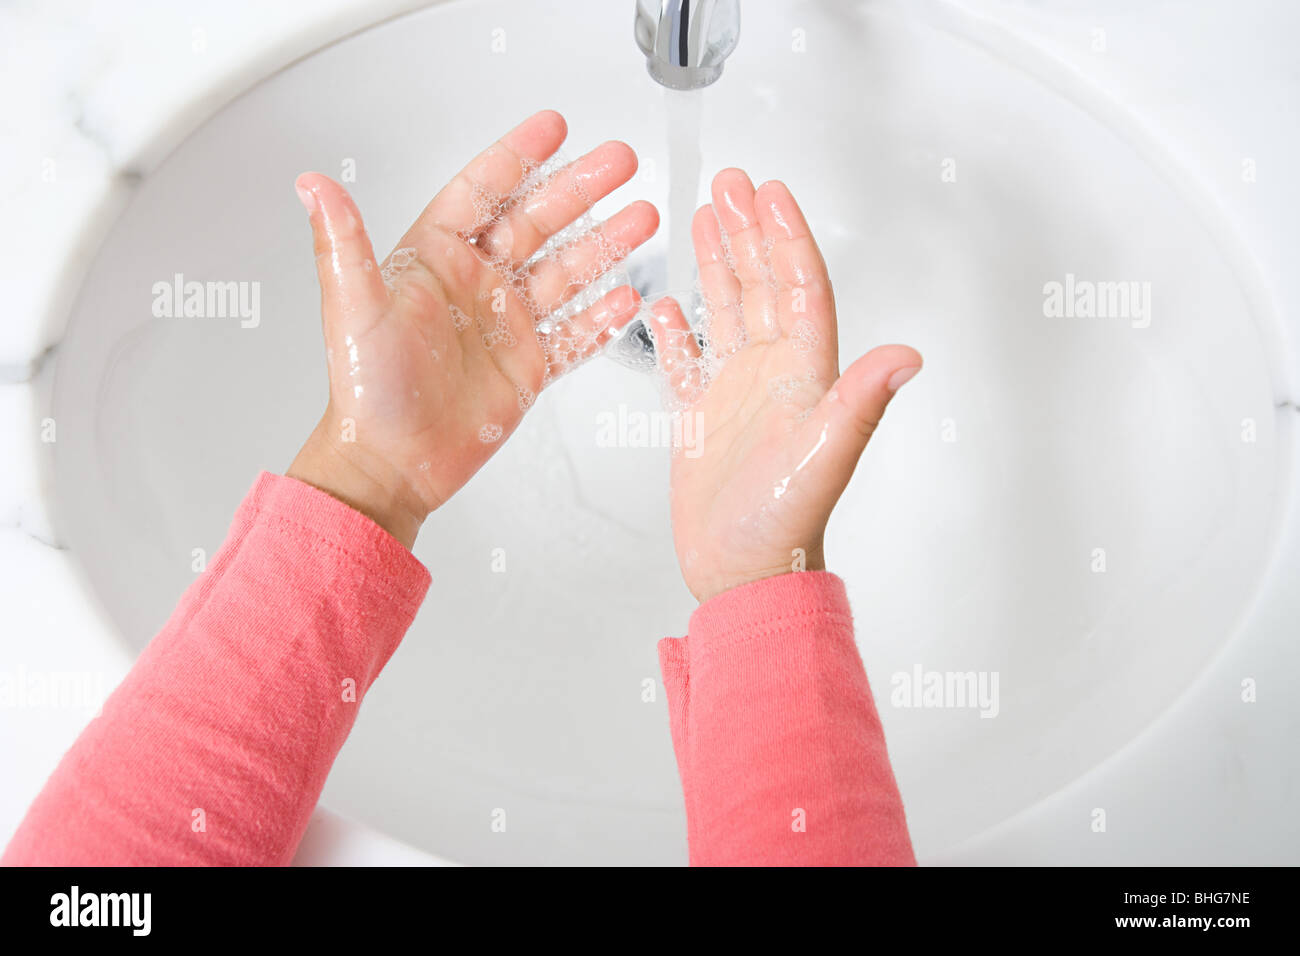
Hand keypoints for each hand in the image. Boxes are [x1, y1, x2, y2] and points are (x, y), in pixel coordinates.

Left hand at [287, 111, 656, 546]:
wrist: (390, 463)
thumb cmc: (366, 389)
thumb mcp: (352, 307)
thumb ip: (342, 242)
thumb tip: (313, 185)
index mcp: (435, 259)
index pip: (483, 191)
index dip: (519, 156)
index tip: (553, 127)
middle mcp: (475, 285)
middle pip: (538, 222)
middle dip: (581, 189)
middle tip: (619, 162)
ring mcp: (506, 325)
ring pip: (567, 271)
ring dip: (605, 243)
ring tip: (643, 217)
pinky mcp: (528, 368)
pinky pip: (575, 334)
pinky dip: (602, 317)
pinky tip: (628, 296)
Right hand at [651, 169, 920, 601]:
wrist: (743, 573)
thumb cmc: (785, 525)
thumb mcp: (825, 457)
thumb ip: (861, 402)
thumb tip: (908, 357)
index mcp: (807, 375)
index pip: (802, 289)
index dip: (787, 237)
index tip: (772, 193)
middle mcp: (776, 376)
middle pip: (766, 285)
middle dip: (749, 231)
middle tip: (732, 183)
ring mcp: (738, 395)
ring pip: (730, 311)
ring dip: (718, 264)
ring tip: (703, 217)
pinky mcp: (702, 419)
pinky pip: (688, 361)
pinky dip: (677, 330)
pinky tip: (665, 304)